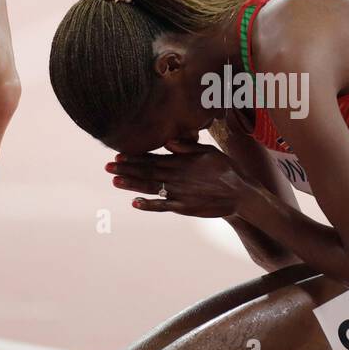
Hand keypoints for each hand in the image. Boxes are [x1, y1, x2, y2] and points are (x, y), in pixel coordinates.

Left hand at [107, 138, 249, 217]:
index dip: (135, 157)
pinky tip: (135, 203)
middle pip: (147, 171)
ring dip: (131, 184)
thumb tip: (168, 141)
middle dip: (126, 168)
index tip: (118, 154)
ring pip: (150, 187)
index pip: (153, 158)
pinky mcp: (183, 207)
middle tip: (107, 166)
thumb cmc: (226, 169)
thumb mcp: (208, 152)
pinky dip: (148, 205)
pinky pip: (163, 206)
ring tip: (114, 181)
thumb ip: (188, 147)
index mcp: (181, 162)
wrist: (240, 194)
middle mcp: (177, 176)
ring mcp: (179, 193)